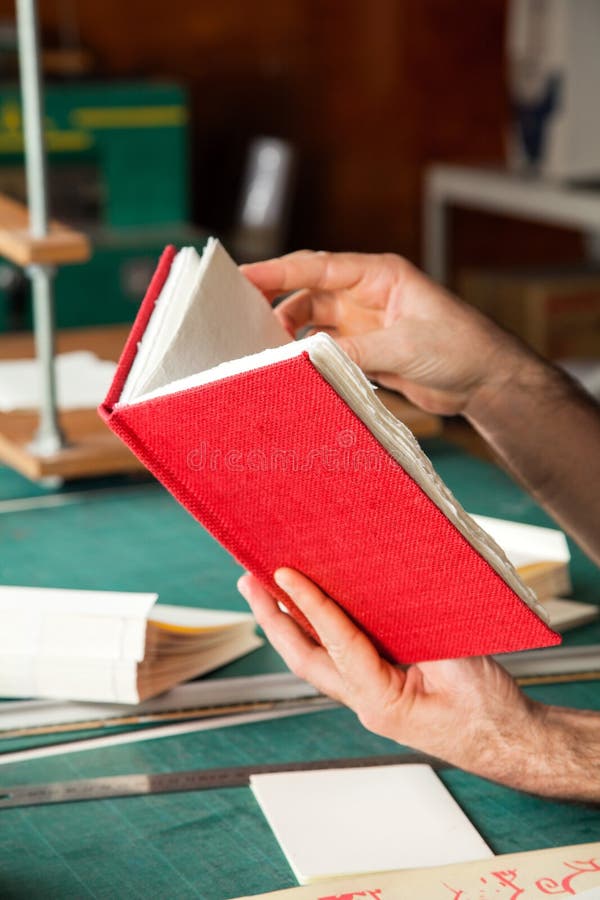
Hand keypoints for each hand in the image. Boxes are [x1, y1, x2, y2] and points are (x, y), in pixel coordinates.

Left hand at [238, 567, 548, 786]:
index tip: (285, 574)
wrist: (511, 743)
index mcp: (383, 701)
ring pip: (317, 658)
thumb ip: (425, 635)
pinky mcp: (381, 685)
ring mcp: (370, 696)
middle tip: (247, 580)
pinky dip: (319, 628)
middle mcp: (366, 701)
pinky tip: (312, 607)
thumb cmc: (492, 714)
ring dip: (288, 623)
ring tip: (263, 588)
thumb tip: (394, 595)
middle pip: (305, 657)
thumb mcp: (462, 665)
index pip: (337, 645)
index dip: (311, 605)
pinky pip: (339, 655)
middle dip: (272, 618)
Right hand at [241, 251, 530, 415]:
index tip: (241, 275)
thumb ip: (355, 351)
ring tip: (266, 356)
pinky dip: (308, 360)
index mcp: (378, 276)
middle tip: (243, 327)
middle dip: (276, 308)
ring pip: (312, 327)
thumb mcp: (405, 346)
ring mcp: (364, 326)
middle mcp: (366, 296)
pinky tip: (292, 371)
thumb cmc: (460, 347)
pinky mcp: (365, 353)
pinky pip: (325, 352)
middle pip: (307, 296)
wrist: (486, 382)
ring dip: (290, 340)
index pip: (317, 267)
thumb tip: (306, 357)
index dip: (277, 271)